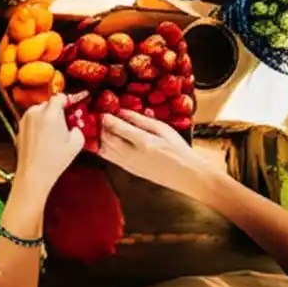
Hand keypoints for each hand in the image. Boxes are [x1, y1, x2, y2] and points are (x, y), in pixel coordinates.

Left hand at [15, 93, 84, 194]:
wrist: (34, 173)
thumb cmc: (55, 159)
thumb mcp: (77, 143)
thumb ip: (78, 127)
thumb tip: (74, 125)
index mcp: (50, 113)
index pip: (59, 97)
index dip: (68, 100)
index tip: (73, 105)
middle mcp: (35, 113)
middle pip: (48, 104)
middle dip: (57, 111)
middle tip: (64, 123)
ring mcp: (24, 120)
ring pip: (38, 111)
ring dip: (46, 117)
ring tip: (53, 133)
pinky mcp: (18, 128)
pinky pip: (31, 121)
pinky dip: (37, 124)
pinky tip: (43, 138)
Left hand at [100, 110, 214, 196]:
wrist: (187, 175)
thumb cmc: (178, 150)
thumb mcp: (162, 129)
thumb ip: (140, 120)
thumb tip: (122, 112)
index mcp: (144, 142)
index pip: (117, 128)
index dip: (106, 118)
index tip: (104, 111)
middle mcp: (133, 155)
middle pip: (106, 139)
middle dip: (101, 127)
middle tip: (102, 118)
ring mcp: (129, 164)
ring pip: (104, 149)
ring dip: (100, 137)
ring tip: (104, 127)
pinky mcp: (128, 170)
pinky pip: (109, 158)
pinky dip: (103, 147)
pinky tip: (107, 140)